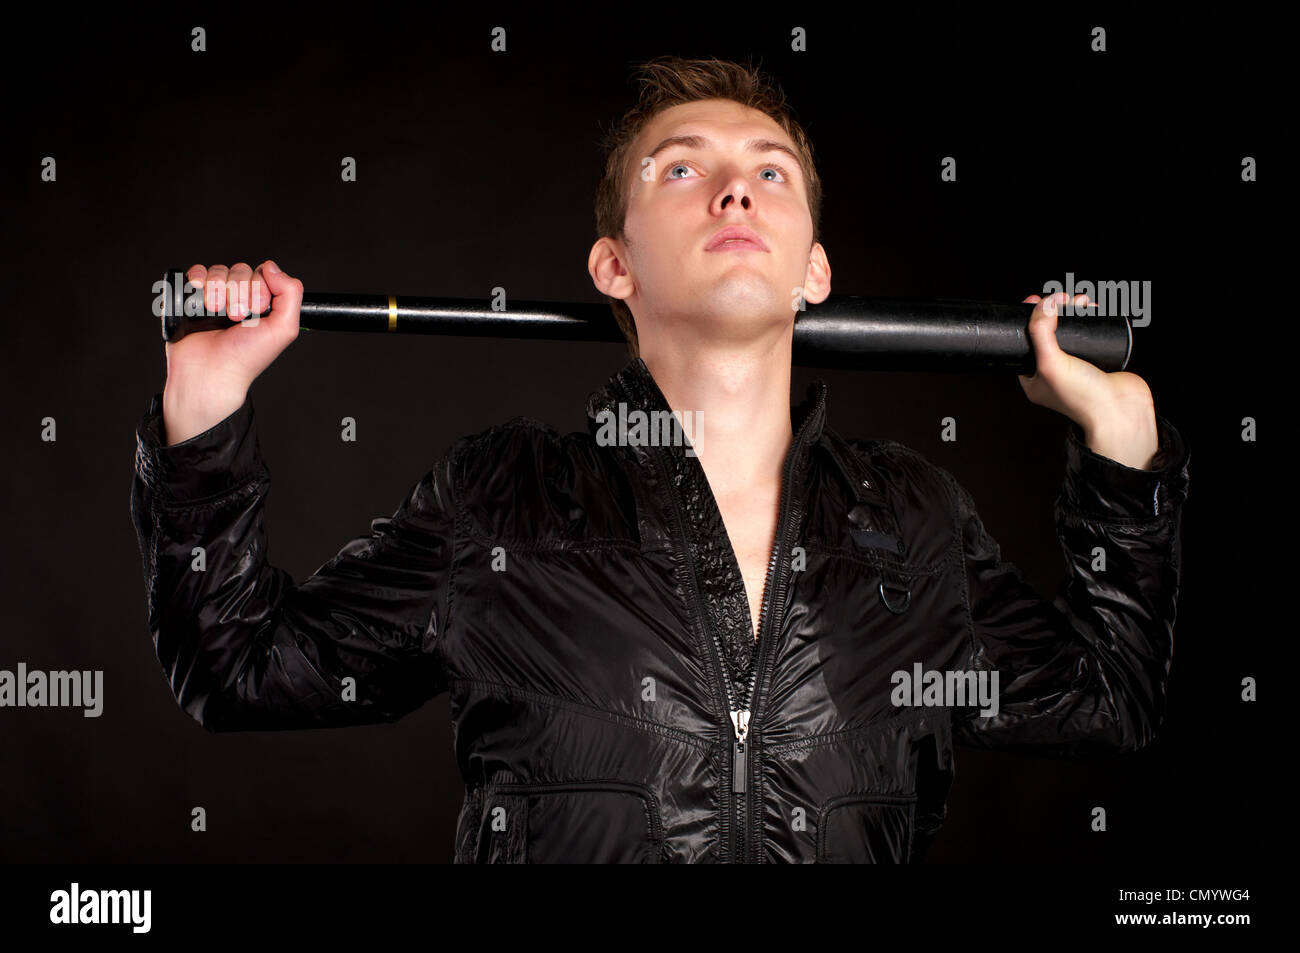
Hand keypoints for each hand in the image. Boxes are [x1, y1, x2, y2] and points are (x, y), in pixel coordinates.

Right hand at [161, 260, 302, 444]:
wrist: (210, 371)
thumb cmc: (246, 357)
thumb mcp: (283, 329)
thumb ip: (290, 294)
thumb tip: (272, 267)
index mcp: (261, 305)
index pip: (263, 274)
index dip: (259, 288)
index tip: (257, 311)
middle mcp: (239, 299)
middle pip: (241, 271)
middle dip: (239, 292)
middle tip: (236, 318)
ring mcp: (215, 298)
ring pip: (219, 271)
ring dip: (218, 289)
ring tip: (216, 312)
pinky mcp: (192, 299)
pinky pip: (197, 273)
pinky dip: (198, 277)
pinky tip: (200, 294)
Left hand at [1019, 292, 1159, 469]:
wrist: (1121, 412)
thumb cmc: (1082, 398)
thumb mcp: (1051, 363)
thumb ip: (1041, 332)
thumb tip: (1044, 304)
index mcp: (1033, 378)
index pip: (1024, 341)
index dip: (1029, 319)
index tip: (1035, 299)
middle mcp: (1053, 373)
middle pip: (1047, 333)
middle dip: (1054, 311)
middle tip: (1064, 298)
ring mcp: (1076, 367)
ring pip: (1070, 332)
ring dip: (1074, 311)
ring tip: (1083, 301)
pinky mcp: (1098, 362)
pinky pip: (1091, 336)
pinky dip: (1091, 319)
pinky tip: (1095, 309)